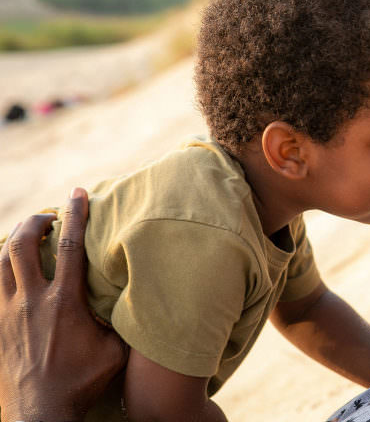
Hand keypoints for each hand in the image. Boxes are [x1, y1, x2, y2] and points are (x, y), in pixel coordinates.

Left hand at [0, 188, 127, 421]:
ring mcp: (9, 313)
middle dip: (34, 222)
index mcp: (64, 302)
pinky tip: (8, 271)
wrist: (42, 410)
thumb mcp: (114, 349)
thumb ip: (120, 320)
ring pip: (0, 263)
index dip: (76, 215)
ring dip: (12, 244)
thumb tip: (134, 299)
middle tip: (47, 217)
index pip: (72, 247)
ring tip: (26, 238)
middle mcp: (32, 301)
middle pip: (23, 246)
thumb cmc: (83, 380)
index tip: (78, 192)